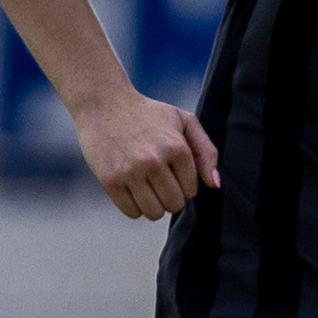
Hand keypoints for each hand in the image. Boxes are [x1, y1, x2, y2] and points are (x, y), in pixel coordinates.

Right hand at [73, 88, 219, 219]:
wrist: (104, 104)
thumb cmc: (148, 114)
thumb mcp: (184, 121)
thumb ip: (206, 152)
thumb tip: (214, 185)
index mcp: (176, 147)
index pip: (191, 190)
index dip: (184, 184)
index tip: (173, 171)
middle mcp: (154, 161)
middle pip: (174, 205)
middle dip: (170, 197)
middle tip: (160, 181)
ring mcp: (130, 172)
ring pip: (154, 213)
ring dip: (153, 205)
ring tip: (147, 187)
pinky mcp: (110, 180)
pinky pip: (132, 213)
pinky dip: (134, 207)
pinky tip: (132, 189)